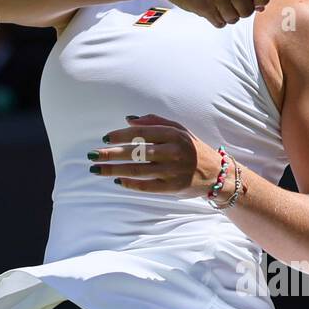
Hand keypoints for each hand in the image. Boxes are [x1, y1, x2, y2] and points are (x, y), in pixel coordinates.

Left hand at [87, 114, 224, 197]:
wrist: (216, 173)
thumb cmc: (192, 148)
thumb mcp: (179, 130)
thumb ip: (155, 122)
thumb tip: (128, 120)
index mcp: (174, 135)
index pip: (142, 134)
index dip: (121, 135)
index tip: (104, 138)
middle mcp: (174, 152)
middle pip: (137, 152)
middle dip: (111, 154)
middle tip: (92, 155)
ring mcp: (173, 171)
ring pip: (139, 170)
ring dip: (115, 170)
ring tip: (97, 169)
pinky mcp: (173, 188)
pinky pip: (147, 186)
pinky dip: (131, 184)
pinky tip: (117, 181)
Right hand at [153, 0, 270, 27]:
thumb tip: (262, 5)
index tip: (257, 3)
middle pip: (248, 9)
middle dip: (240, 11)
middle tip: (228, 3)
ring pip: (234, 18)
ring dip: (226, 15)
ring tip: (214, 2)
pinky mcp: (205, 6)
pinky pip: (220, 23)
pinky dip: (215, 19)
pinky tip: (206, 6)